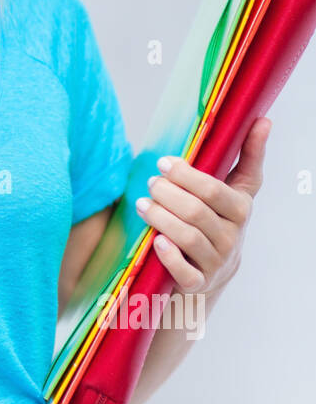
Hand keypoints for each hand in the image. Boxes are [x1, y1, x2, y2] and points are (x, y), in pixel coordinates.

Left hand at [133, 117, 271, 295]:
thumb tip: (263, 120)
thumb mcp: (236, 190)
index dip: (186, 175)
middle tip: (149, 183)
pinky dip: (170, 257)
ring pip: (187, 237)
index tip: (163, 162)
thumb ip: (249, 155)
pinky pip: (184, 271)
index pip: (212, 189)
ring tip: (141, 204)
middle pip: (196, 211)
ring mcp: (215, 262)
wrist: (213, 272)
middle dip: (168, 194)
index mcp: (240, 209)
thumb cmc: (219, 220)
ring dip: (160, 218)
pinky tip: (156, 241)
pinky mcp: (198, 283)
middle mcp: (231, 237)